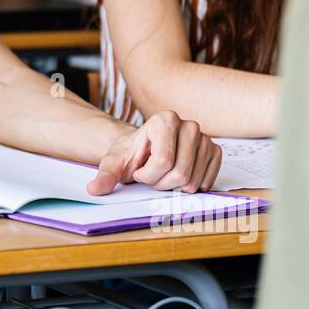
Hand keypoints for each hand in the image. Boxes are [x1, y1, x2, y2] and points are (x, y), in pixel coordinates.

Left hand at [87, 112, 221, 194]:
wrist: (143, 152)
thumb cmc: (131, 155)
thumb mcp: (114, 163)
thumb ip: (105, 176)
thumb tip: (94, 189)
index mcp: (165, 119)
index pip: (163, 161)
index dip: (148, 176)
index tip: (138, 171)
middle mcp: (188, 125)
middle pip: (180, 172)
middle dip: (161, 183)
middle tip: (151, 176)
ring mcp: (204, 137)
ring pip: (192, 180)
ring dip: (175, 187)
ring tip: (164, 175)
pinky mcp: (214, 151)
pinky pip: (207, 180)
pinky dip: (191, 186)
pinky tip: (179, 178)